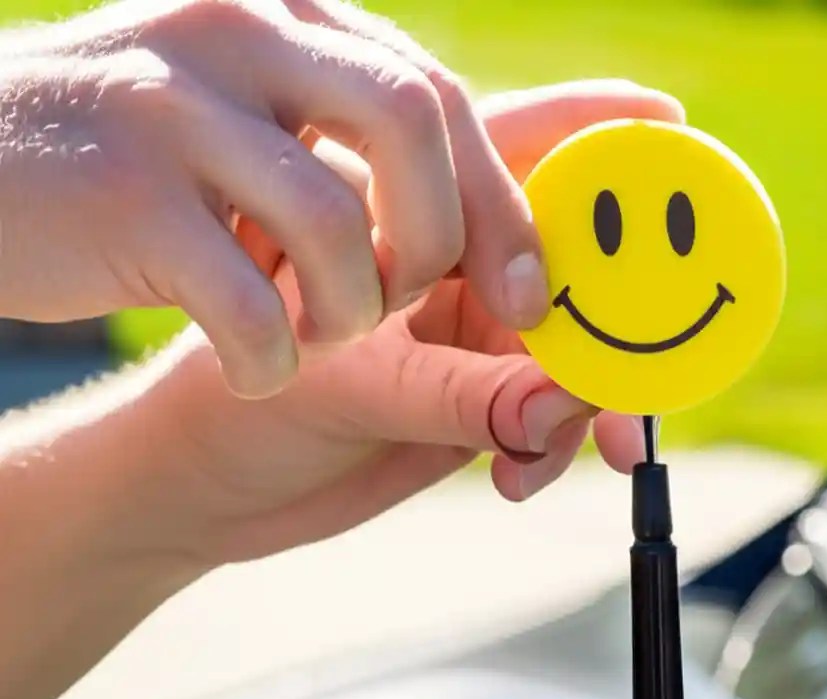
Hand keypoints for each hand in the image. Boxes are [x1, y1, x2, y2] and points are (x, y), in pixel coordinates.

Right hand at [0, 0, 548, 397]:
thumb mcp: (246, 108)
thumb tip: (487, 215)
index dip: (502, 198)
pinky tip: (253, 369)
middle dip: (444, 240)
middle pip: (411, 121)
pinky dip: (271, 361)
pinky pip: (250, 303)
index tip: (534, 288)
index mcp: (286, 15)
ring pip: (338, 225)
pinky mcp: (125, 196)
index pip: (434, 91)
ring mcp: (175, 105)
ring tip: (311, 335)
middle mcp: (239, 31)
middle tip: (416, 308)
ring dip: (349, 312)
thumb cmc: (133, 161)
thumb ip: (347, 128)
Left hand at [130, 80, 683, 562]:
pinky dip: (556, 446)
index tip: (672, 126)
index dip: (601, 133)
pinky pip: (552, 416)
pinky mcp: (481, 400)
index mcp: (410, 216)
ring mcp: (473, 334)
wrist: (203, 492)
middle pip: (575, 257)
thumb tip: (560, 402)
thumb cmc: (232, 404)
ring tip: (569, 443)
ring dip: (591, 399)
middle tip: (651, 364)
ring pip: (574, 347)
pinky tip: (514, 475)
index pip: (518, 152)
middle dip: (622, 310)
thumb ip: (461, 395)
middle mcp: (454, 266)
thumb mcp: (347, 390)